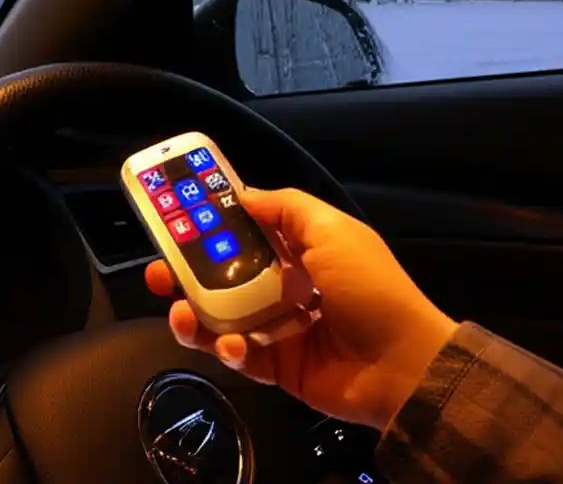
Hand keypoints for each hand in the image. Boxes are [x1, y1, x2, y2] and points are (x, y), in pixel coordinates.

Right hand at [145, 188, 457, 429]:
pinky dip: (228, 349)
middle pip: (223, 277)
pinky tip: (231, 344)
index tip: (176, 218)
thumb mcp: (332, 231)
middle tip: (160, 273)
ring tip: (179, 312)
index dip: (212, 226)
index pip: (246, 232)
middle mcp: (286, 286)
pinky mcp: (278, 367)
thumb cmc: (369, 288)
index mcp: (300, 251)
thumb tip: (242, 195)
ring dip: (195, 315)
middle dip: (187, 274)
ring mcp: (280, 328)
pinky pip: (240, 356)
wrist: (403, 365)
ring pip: (222, 318)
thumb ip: (285, 208)